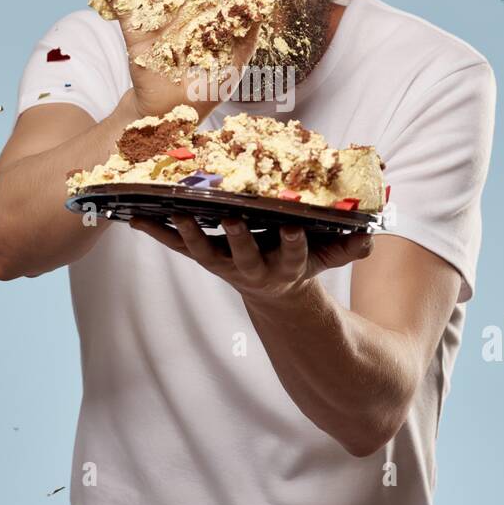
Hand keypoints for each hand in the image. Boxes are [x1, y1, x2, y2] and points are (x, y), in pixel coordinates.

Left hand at [129, 214, 374, 302]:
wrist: (274, 290)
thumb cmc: (304, 261)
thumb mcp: (329, 257)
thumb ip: (348, 248)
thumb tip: (370, 238)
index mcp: (287, 265)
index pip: (293, 254)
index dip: (291, 242)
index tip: (290, 226)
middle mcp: (253, 269)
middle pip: (244, 254)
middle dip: (238, 237)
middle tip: (231, 216)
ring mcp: (224, 265)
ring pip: (203, 251)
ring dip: (188, 233)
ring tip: (176, 214)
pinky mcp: (203, 257)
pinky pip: (176, 245)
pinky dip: (156, 231)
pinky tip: (133, 217)